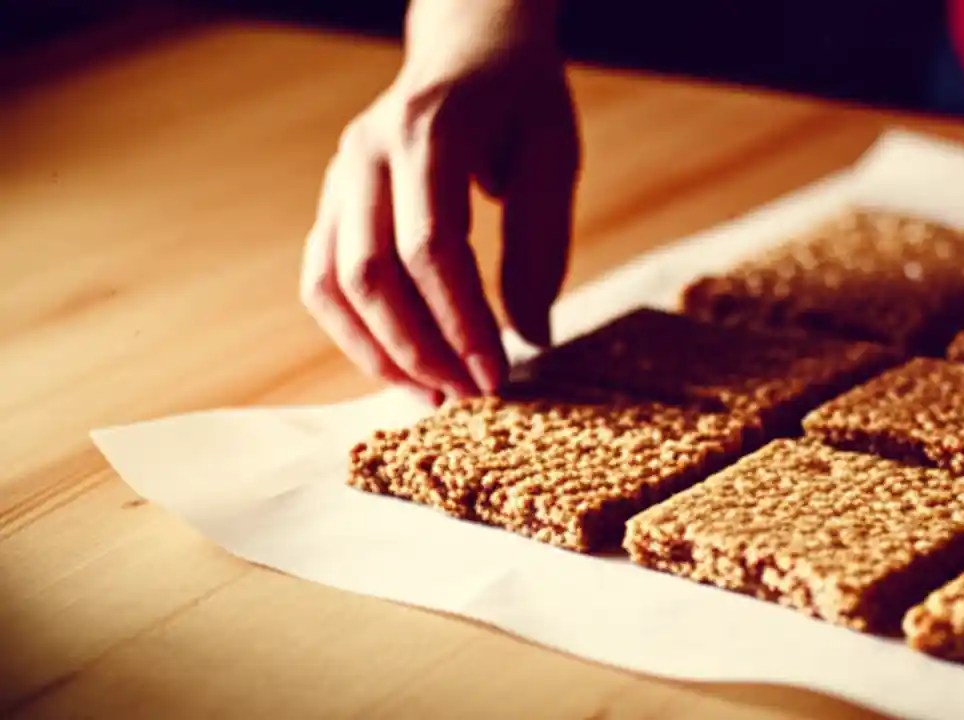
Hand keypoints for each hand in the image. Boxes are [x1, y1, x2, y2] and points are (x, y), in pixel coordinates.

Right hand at [300, 0, 577, 403]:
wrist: (469, 43)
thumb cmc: (520, 98)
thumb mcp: (553, 154)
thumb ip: (541, 243)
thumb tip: (532, 337)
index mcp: (430, 132)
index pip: (433, 248)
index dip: (463, 323)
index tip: (498, 375)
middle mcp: (369, 153)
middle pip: (370, 275)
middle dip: (419, 350)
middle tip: (469, 395)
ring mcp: (340, 176)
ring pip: (330, 284)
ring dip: (377, 353)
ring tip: (432, 396)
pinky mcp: (333, 200)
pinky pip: (321, 279)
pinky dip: (355, 332)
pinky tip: (401, 364)